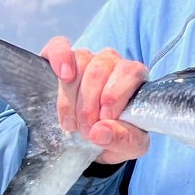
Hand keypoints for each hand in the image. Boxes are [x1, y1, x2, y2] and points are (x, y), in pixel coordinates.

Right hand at [39, 36, 149, 164]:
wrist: (91, 144)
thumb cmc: (116, 139)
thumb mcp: (130, 147)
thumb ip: (123, 140)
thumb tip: (100, 130)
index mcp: (135, 80)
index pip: (130, 72)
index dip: (114, 95)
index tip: (104, 118)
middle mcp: (113, 64)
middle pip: (101, 70)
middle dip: (89, 104)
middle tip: (86, 130)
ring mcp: (88, 59)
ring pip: (81, 61)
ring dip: (72, 96)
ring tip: (72, 124)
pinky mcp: (61, 59)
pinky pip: (59, 46)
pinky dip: (60, 58)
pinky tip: (63, 76)